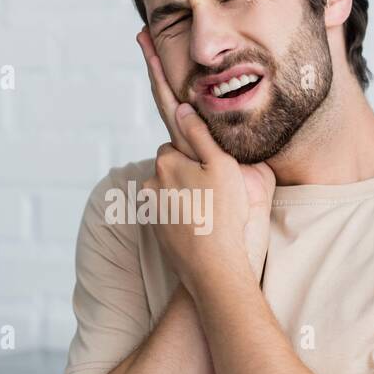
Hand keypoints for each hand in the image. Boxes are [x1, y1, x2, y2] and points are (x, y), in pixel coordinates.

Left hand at [146, 104, 266, 297]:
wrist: (212, 265)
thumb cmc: (222, 213)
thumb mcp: (221, 165)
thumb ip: (200, 134)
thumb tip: (182, 108)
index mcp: (165, 163)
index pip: (175, 143)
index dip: (194, 151)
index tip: (209, 163)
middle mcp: (151, 184)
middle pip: (169, 168)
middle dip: (186, 172)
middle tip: (214, 186)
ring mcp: (152, 210)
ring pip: (169, 191)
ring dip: (184, 194)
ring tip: (210, 208)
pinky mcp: (157, 231)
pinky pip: (169, 213)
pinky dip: (182, 215)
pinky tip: (202, 223)